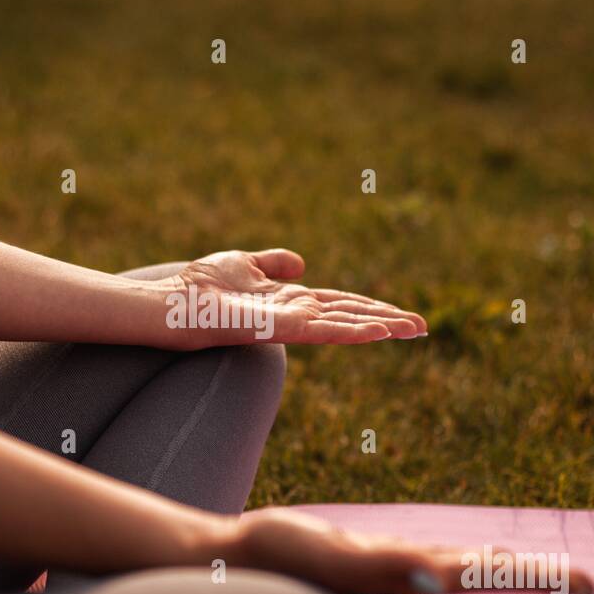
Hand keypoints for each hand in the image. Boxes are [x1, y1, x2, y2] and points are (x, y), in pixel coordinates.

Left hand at [162, 248, 426, 347]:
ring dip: (379, 327)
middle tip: (422, 327)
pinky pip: (320, 330)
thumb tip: (302, 262)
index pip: (340, 304)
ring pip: (342, 325)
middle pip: (350, 316)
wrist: (171, 305)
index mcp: (290, 301)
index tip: (401, 314)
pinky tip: (377, 331)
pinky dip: (351, 331)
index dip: (371, 307)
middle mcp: (294, 316)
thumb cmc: (199, 288)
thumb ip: (274, 264)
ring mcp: (287, 324)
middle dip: (386, 321)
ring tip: (412, 329)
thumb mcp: (243, 264)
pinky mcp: (278, 329)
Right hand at [233, 508, 593, 593]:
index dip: (539, 580)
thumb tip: (439, 578)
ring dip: (508, 572)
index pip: (491, 578)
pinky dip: (467, 564)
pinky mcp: (376, 565)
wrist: (239, 565)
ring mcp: (393, 574)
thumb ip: (385, 567)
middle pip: (488, 577)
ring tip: (548, 574)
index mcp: (413, 577)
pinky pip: (434, 562)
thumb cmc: (279, 558)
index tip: (590, 587)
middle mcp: (411, 579)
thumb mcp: (334, 558)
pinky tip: (476, 562)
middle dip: (539, 580)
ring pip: (465, 571)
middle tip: (591, 585)